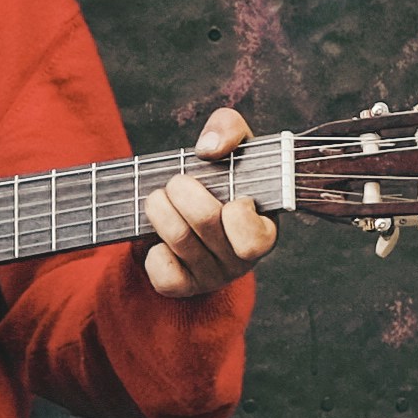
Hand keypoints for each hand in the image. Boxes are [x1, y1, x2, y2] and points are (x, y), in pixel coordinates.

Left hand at [138, 107, 275, 301]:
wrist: (190, 209)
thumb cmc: (220, 178)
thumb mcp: (232, 144)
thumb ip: (228, 129)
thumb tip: (208, 149)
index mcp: (264, 230)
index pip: (254, 238)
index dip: (236, 211)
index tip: (229, 192)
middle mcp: (242, 261)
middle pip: (204, 222)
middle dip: (181, 191)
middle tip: (176, 182)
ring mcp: (213, 277)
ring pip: (179, 240)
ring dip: (159, 209)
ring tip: (157, 198)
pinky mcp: (185, 288)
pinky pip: (163, 274)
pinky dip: (153, 252)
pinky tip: (159, 240)